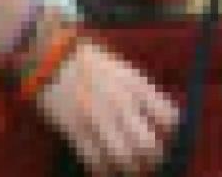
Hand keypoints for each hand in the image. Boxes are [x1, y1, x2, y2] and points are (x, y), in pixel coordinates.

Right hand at [36, 42, 179, 175]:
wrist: (50, 56)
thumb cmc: (89, 60)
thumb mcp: (121, 69)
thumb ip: (140, 93)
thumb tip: (158, 122)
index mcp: (134, 85)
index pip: (167, 117)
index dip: (170, 130)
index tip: (165, 133)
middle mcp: (119, 104)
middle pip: (148, 145)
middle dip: (154, 155)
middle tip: (151, 156)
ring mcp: (97, 120)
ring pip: (124, 159)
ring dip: (133, 168)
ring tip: (133, 166)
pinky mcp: (76, 133)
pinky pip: (96, 162)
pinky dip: (106, 170)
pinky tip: (109, 166)